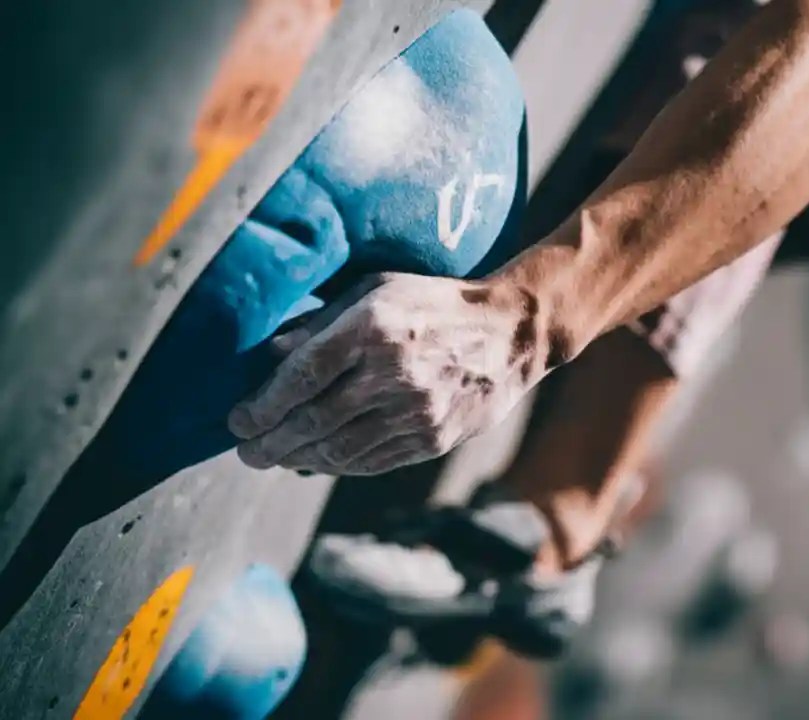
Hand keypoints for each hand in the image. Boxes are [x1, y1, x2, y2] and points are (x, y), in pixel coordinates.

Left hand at [228, 272, 568, 474]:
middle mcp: (393, 372)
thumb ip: (323, 320)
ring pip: (338, 449)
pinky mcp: (433, 438)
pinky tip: (316, 462)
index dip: (261, 406)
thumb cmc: (434, 303)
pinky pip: (371, 461)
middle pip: (313, 420)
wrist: (510, 332)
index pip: (301, 376)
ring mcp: (416, 410)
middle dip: (269, 442)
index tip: (237, 421)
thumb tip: (272, 353)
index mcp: (373, 326)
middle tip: (247, 450)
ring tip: (274, 460)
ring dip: (297, 459)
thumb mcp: (377, 288)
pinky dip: (336, 466)